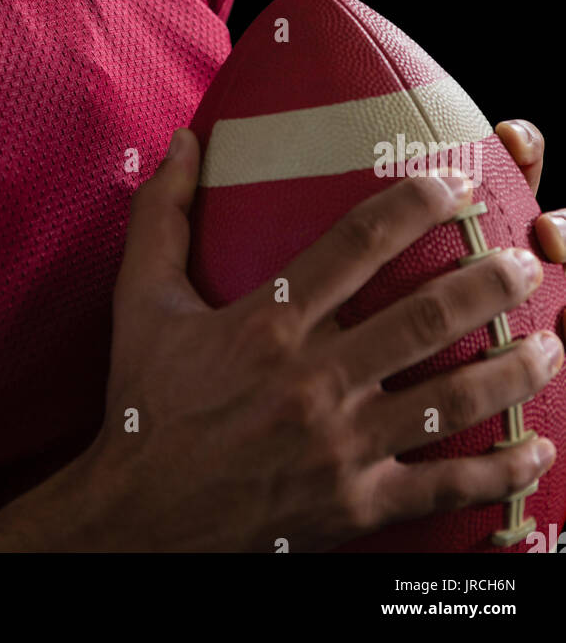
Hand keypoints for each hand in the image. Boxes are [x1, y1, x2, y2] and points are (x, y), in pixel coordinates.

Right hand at [87, 130, 561, 552]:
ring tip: (551, 341)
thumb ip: (162, 217)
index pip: (358, 242)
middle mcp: (312, 378)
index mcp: (267, 320)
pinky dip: (496, 470)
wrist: (137, 519)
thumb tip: (180, 142)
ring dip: (512, 368)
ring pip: (449, 397)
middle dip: (488, 281)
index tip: (455, 183)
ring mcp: (339, 445)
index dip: (416, 202)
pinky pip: (441, 483)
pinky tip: (535, 449)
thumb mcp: (141, 301)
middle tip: (525, 261)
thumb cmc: (143, 402)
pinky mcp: (354, 504)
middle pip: (425, 316)